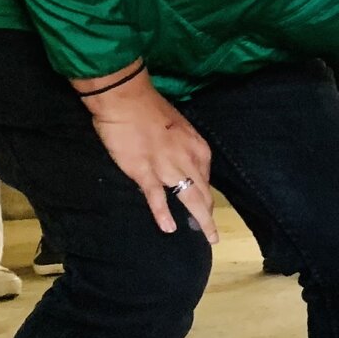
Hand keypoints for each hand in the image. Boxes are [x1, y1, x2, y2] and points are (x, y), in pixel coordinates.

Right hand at [76, 66, 218, 241]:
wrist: (126, 99)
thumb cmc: (148, 108)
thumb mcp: (176, 126)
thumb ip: (181, 147)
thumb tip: (180, 162)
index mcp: (197, 147)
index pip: (205, 178)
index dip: (205, 194)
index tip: (204, 207)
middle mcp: (188, 159)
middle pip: (203, 193)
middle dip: (209, 215)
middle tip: (212, 234)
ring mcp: (168, 168)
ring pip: (190, 199)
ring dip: (200, 221)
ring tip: (207, 238)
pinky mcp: (145, 172)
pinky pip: (157, 198)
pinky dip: (163, 215)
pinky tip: (170, 229)